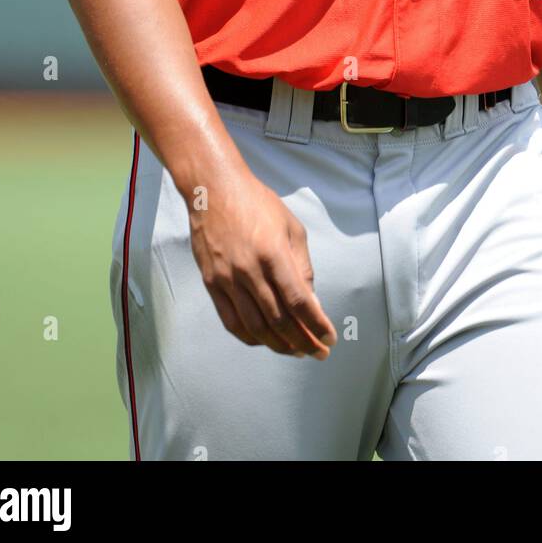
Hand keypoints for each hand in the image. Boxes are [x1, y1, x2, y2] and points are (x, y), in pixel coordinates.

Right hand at [186, 160, 337, 359]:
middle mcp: (249, 271)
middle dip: (302, 341)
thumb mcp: (291, 227)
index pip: (299, 302)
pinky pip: (231, 321)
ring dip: (278, 345)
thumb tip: (311, 301)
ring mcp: (227, 280)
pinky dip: (250, 337)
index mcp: (273, 254)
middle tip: (318, 352)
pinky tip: (265, 341)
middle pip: (279, 320)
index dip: (316, 325)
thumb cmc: (257, 203)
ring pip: (255, 327)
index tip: (329, 340)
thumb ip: (302, 266)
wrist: (213, 190)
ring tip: (295, 351)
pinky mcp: (211, 284)